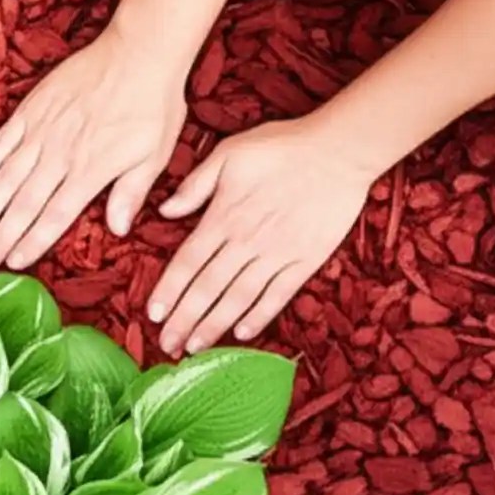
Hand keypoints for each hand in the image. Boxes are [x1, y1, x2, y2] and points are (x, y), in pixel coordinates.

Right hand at [0, 23, 187, 270]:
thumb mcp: (155, 154)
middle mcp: (61, 154)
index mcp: (91, 170)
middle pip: (24, 204)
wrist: (139, 51)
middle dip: (0, 237)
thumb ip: (131, 192)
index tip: (14, 263)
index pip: (55, 216)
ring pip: (6, 177)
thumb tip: (118, 229)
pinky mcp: (31, 109)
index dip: (32, 242)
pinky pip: (1, 141)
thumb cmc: (153, 104)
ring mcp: (42, 131)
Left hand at [149, 117, 375, 355]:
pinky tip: (242, 334)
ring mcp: (277, 253)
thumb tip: (165, 211)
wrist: (339, 151)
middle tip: (168, 345)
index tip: (154, 314)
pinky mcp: (306, 260)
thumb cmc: (282, 147)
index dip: (169, 291)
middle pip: (208, 288)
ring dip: (215, 325)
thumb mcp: (229, 153)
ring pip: (239, 298)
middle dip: (185, 320)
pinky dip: (259, 316)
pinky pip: (278, 295)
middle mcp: (246, 241)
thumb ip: (195, 185)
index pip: (188, 262)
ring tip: (196, 348)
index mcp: (224, 216)